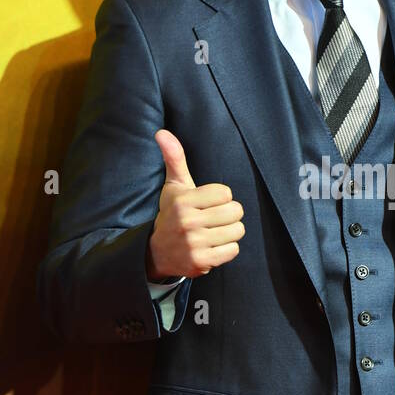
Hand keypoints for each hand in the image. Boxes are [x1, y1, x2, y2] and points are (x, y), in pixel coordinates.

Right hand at [145, 130, 244, 279]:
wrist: (157, 252)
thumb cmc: (172, 214)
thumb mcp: (174, 186)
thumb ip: (174, 158)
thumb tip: (162, 132)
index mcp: (184, 201)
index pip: (226, 193)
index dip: (220, 198)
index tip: (207, 204)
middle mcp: (188, 222)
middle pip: (236, 211)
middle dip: (229, 215)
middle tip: (213, 219)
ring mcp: (194, 244)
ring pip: (237, 231)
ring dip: (229, 232)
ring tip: (213, 232)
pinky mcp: (201, 262)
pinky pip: (233, 250)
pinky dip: (227, 249)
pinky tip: (212, 246)